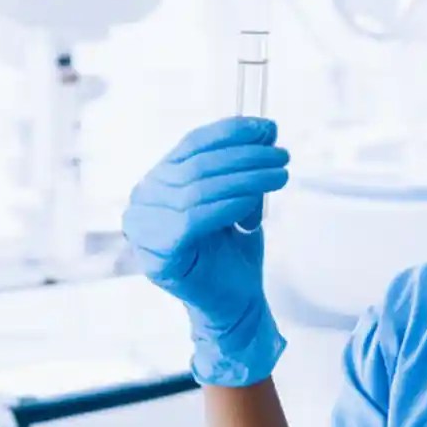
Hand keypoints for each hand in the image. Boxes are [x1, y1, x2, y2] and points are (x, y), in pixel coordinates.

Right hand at [122, 117, 290, 386]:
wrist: (234, 299)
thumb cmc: (233, 246)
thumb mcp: (239, 194)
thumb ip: (244, 163)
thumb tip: (267, 126)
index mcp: (159, 179)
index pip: (193, 143)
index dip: (231, 131)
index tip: (268, 127)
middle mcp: (143, 199)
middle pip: (198, 165)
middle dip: (246, 156)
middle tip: (283, 155)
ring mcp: (143, 228)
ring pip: (199, 190)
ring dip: (246, 178)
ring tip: (281, 175)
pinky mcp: (157, 255)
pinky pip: (194, 219)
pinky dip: (228, 206)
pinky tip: (255, 204)